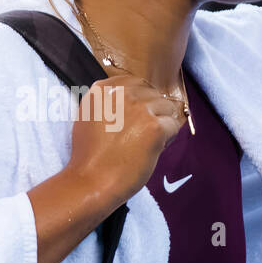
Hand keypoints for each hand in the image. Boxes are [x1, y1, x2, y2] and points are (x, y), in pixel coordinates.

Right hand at [68, 75, 186, 204]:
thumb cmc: (89, 156)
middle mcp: (121, 94)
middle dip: (152, 110)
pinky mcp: (154, 127)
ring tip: (150, 141)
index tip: (137, 115)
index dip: (140, 99)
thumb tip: (131, 100)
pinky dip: (169, 137)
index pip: (133, 82)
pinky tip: (156, 148)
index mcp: (101, 90)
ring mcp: (139, 109)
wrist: (92, 181)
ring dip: (162, 122)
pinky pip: (173, 125)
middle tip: (144, 132)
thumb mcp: (88, 118)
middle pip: (151, 93)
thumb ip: (105, 103)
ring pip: (166, 107)